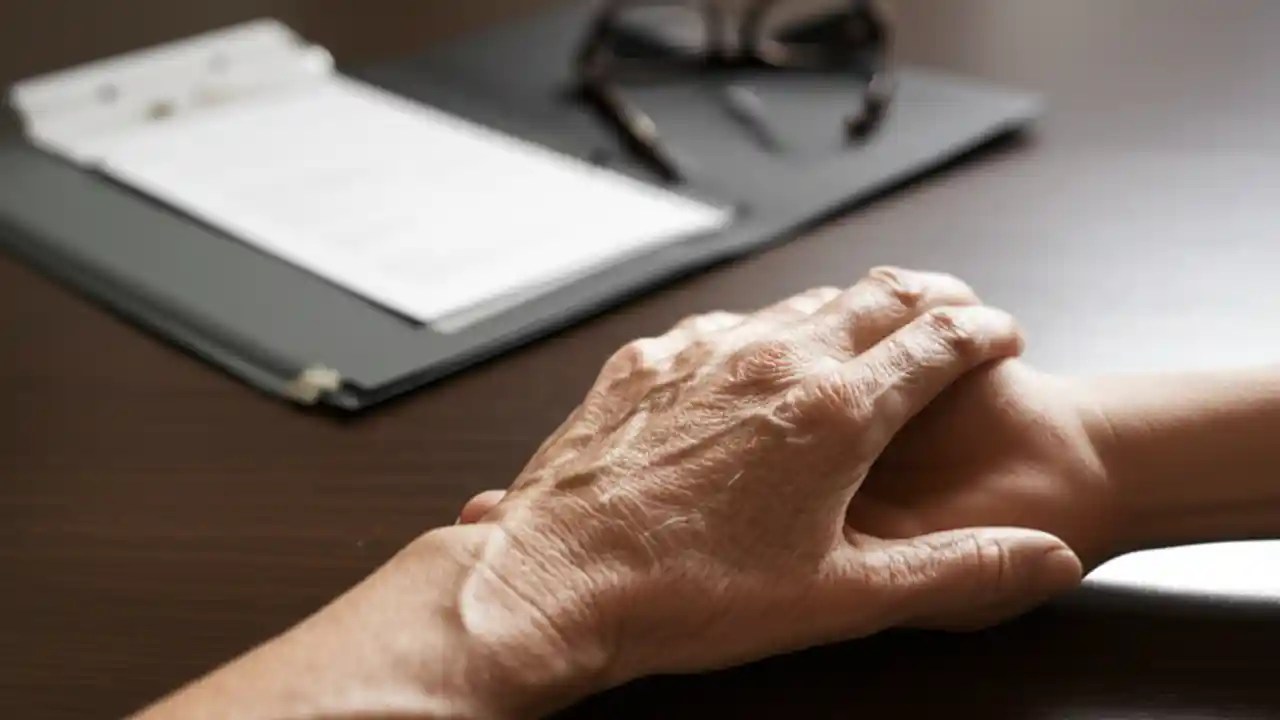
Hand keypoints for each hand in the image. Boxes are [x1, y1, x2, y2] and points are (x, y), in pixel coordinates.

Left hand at [455, 269, 1082, 713]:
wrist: (557, 578)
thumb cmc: (687, 595)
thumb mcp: (839, 597)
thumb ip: (952, 568)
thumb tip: (1042, 554)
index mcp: (833, 412)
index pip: (937, 342)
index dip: (983, 331)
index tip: (1002, 333)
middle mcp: (771, 360)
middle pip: (875, 297)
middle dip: (931, 296)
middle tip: (956, 307)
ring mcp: (704, 351)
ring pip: (799, 301)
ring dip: (848, 308)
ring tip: (871, 326)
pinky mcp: (649, 360)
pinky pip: (726, 323)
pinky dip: (767, 329)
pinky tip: (763, 354)